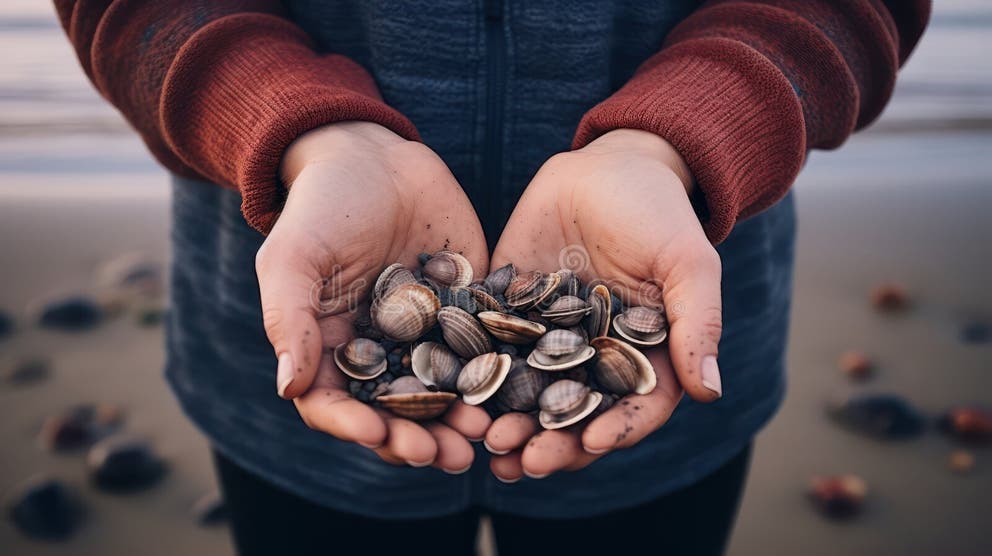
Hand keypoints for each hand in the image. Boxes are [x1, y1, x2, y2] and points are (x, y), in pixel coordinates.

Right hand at [255, 121, 489, 471]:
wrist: (377, 158)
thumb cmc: (322, 206)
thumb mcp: (295, 256)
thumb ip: (291, 318)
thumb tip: (288, 387)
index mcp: (333, 349)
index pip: (338, 406)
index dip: (355, 428)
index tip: (379, 437)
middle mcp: (382, 352)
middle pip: (398, 412)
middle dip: (420, 438)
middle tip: (447, 455)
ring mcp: (429, 334)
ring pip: (447, 391)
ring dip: (464, 419)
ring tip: (487, 435)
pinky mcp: (470, 310)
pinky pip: (488, 349)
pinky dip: (501, 373)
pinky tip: (521, 388)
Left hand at [486, 129, 722, 480]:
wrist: (606, 167)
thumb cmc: (659, 213)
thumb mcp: (687, 263)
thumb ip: (696, 322)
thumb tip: (710, 391)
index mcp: (643, 356)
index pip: (633, 407)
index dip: (614, 431)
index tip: (589, 445)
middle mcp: (593, 356)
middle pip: (575, 412)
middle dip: (552, 442)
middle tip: (525, 461)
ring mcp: (548, 337)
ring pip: (529, 392)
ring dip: (511, 423)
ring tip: (488, 444)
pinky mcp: (510, 313)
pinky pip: (490, 349)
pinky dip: (475, 374)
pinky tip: (455, 394)